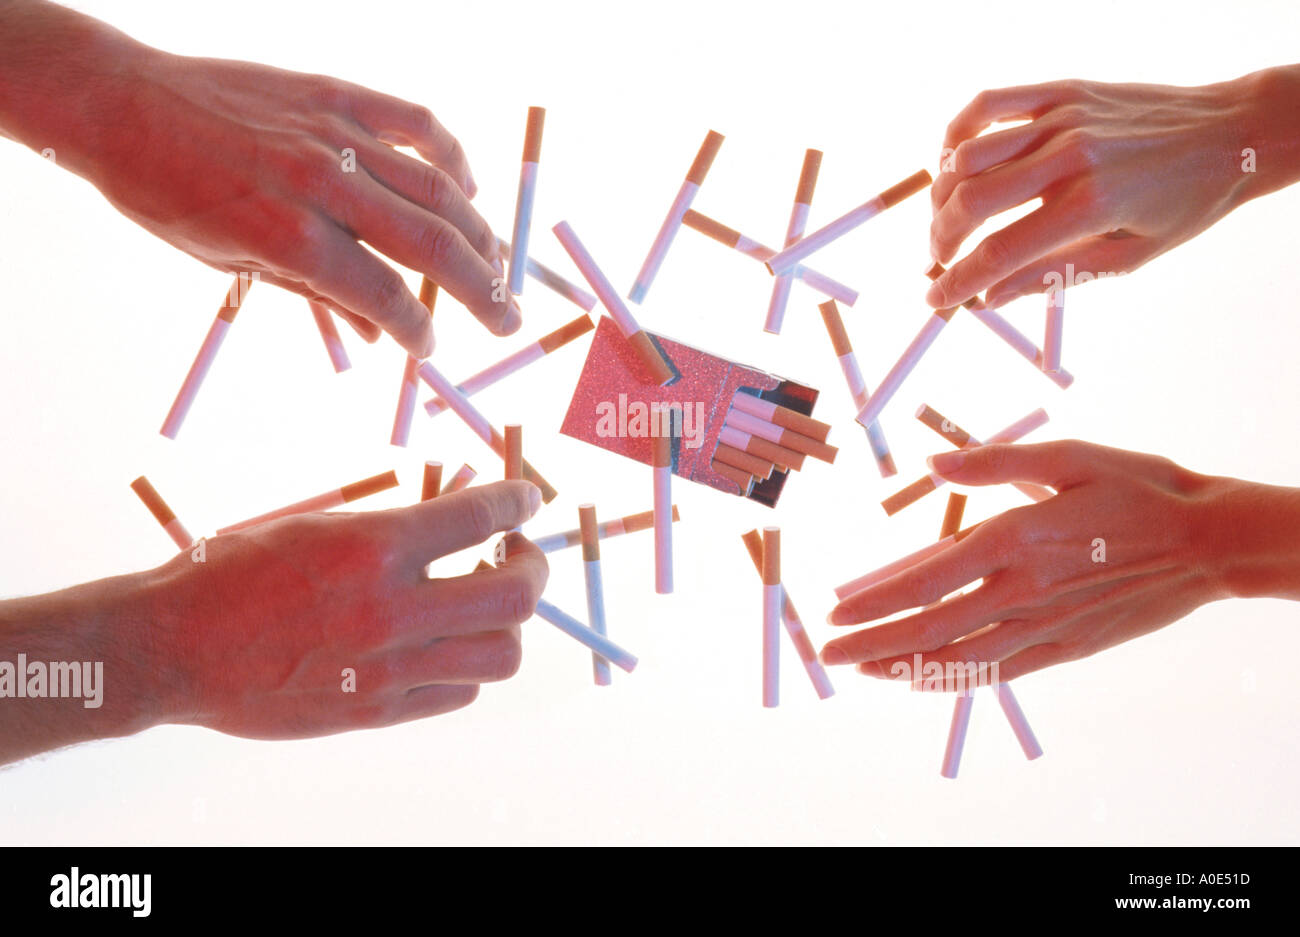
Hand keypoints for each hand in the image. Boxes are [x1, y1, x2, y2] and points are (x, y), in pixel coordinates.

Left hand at [2, 1, 523, 357]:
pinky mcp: (335, 93)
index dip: (420, 331)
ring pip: (437, 188)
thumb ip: (315, 295)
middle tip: (508, 321)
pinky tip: (467, 186)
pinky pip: (415, 122)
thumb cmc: (167, 195)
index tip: (432, 349)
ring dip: (479, 233)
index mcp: (290, 238)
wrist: (121, 103)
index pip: (386, 296)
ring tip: (497, 265)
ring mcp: (333, 133)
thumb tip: (377, 336)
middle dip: (481, 291)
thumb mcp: (233, 263)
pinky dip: (451, 155)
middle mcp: (322, 185)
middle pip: (432, 245)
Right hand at [146, 481, 545, 738]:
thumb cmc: (238, 572)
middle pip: (515, 595)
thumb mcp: (317, 526)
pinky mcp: (377, 712)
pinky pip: (458, 691)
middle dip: (533, 567)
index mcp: (370, 548)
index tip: (529, 498)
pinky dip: (466, 664)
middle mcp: (389, 610)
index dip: (518, 502)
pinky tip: (444, 642)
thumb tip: (464, 505)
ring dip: (506, 623)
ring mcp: (387, 669)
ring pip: (501, 654)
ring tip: (483, 603)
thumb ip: (395, 524)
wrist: (174, 648)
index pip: (479, 518)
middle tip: (520, 554)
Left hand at [820, 440, 1286, 683]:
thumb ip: (994, 463)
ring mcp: (1047, 625)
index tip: (834, 610)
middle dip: (873, 644)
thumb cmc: (1137, 488)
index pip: (925, 580)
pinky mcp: (1070, 646)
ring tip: (866, 669)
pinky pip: (1003, 671)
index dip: (875, 599)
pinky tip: (929, 679)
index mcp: (1015, 540)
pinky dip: (960, 679)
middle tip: (829, 654)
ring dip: (906, 665)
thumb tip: (931, 464)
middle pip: (932, 629)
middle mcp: (1023, 591)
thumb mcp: (1068, 456)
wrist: (1209, 541)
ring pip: (962, 658)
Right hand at [924, 69, 1298, 310]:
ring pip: (967, 157)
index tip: (935, 300)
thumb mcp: (1127, 257)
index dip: (957, 281)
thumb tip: (992, 298)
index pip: (999, 252)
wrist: (1233, 132)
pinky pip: (986, 106)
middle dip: (941, 241)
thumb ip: (1053, 276)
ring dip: (942, 197)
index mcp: (1091, 204)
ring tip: (947, 219)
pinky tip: (951, 164)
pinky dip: (955, 136)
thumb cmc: (1185, 203)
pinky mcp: (1062, 91)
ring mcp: (1063, 117)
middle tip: (939, 261)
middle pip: (972, 202)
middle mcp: (1071, 155)